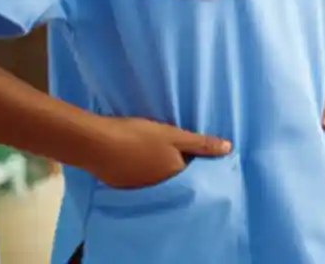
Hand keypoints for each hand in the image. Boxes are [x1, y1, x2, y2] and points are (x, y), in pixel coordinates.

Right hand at [89, 117, 231, 189]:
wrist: (95, 143)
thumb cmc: (138, 136)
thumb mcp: (174, 135)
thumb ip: (202, 144)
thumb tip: (229, 149)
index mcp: (175, 175)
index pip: (193, 172)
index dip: (196, 160)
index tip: (195, 150)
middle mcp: (160, 188)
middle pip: (175, 177)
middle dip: (178, 166)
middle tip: (175, 148)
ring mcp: (139, 189)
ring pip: (157, 179)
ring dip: (159, 169)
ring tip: (156, 152)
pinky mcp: (122, 186)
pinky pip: (140, 180)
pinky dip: (143, 171)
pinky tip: (138, 158)